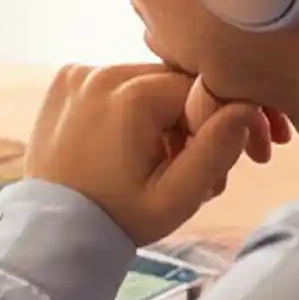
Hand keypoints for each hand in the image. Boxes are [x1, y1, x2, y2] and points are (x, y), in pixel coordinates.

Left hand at [24, 64, 282, 245]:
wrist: (52, 228)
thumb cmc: (116, 219)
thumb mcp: (176, 198)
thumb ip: (217, 151)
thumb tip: (246, 107)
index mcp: (133, 94)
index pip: (204, 91)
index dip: (222, 125)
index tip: (226, 163)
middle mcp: (102, 72)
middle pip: (174, 84)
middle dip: (192, 123)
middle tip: (192, 170)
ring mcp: (78, 74)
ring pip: (146, 83)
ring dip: (161, 116)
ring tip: (158, 163)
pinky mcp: (64, 82)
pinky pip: (115, 85)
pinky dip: (129, 110)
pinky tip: (127, 148)